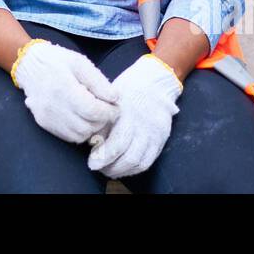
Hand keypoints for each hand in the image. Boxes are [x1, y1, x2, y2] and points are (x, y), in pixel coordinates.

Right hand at [11, 39, 119, 143]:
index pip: (93, 111)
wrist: (28, 64)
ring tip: (95, 115)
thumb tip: (114, 98)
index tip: (115, 107)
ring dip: (92, 128)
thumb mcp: (80, 62)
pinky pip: (67, 137)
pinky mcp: (44, 123)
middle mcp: (53, 106)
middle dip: (102, 121)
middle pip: (87, 126)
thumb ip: (98, 81)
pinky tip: (82, 119)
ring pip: (78, 136)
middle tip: (107, 111)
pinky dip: (80, 132)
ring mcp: (47, 117)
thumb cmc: (57, 60)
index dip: (109, 112)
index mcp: (64, 88)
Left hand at [87, 54, 182, 177]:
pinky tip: (124, 168)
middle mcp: (143, 126)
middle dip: (110, 167)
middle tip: (97, 167)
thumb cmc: (127, 90)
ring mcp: (154, 134)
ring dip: (122, 170)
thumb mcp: (110, 101)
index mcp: (128, 114)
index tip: (91, 163)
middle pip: (128, 157)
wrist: (154, 83)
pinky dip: (134, 169)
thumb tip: (92, 145)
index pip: (117, 144)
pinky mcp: (161, 139)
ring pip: (138, 163)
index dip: (103, 158)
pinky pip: (149, 161)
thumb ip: (103, 123)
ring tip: (109, 169)